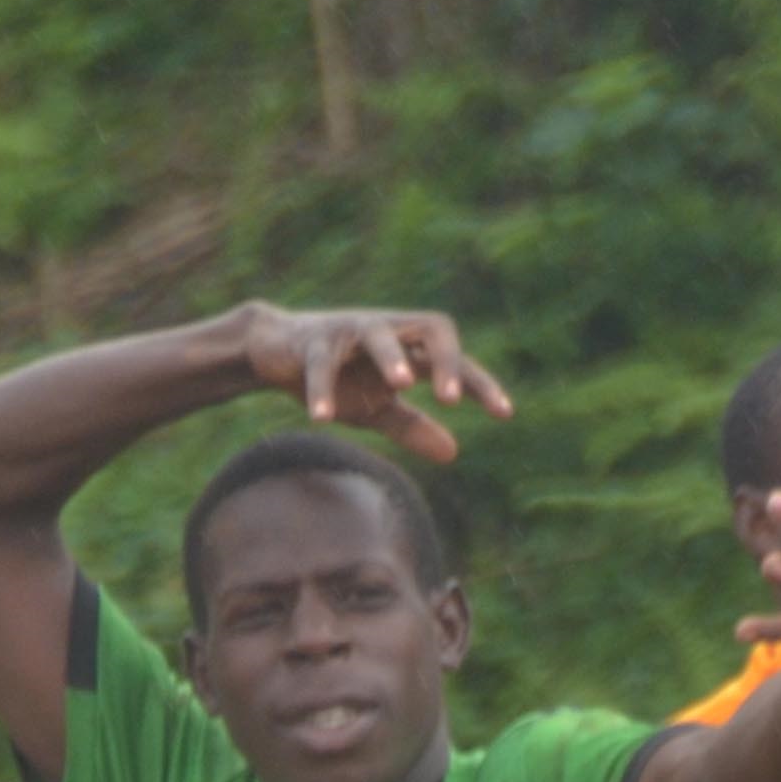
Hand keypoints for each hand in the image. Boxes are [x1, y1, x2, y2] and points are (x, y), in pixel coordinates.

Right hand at [233, 304, 512, 463]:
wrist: (276, 350)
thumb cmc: (337, 377)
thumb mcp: (375, 408)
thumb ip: (412, 427)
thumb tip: (454, 452)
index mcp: (410, 351)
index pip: (455, 362)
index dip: (480, 384)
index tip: (504, 413)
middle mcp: (388, 332)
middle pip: (432, 329)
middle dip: (446, 360)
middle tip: (450, 398)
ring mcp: (350, 332)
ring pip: (378, 335)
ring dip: (391, 357)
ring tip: (402, 382)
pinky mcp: (312, 341)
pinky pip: (320, 363)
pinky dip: (321, 388)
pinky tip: (320, 418)